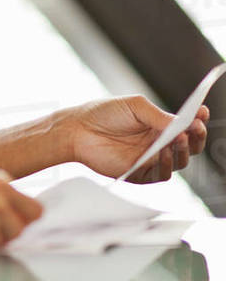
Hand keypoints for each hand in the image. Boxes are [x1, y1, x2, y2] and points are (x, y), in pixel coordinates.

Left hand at [66, 95, 208, 182]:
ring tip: (178, 137)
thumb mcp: (135, 106)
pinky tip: (163, 152)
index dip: (198, 120)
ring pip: (180, 161)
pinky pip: (163, 174)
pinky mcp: (141, 173)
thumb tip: (183, 123)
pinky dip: (167, 164)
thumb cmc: (103, 114)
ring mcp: (151, 159)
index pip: (187, 126)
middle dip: (196, 137)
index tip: (203, 112)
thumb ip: (159, 115)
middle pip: (189, 146)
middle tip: (196, 127)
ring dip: (183, 150)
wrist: (78, 130)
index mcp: (159, 126)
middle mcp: (159, 143)